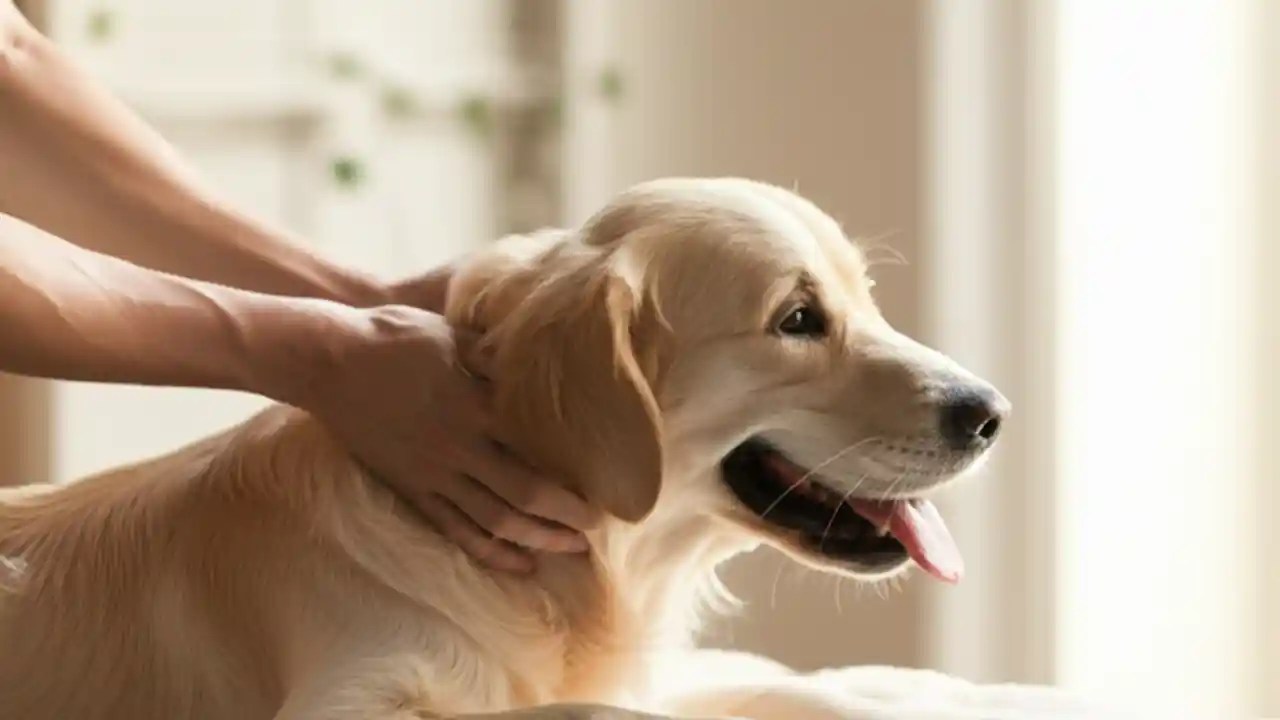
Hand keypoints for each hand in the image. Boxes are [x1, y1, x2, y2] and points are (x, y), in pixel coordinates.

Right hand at [297, 305, 598, 571]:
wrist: (328, 360)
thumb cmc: (394, 337)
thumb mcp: (455, 334)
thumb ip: (497, 355)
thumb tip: (538, 362)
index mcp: (475, 407)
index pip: (535, 452)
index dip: (570, 476)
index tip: (601, 486)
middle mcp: (457, 448)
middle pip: (521, 495)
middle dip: (563, 518)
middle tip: (596, 530)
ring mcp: (431, 473)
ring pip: (492, 521)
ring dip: (535, 540)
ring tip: (569, 550)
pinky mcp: (410, 486)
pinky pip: (453, 529)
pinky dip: (488, 551)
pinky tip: (516, 563)